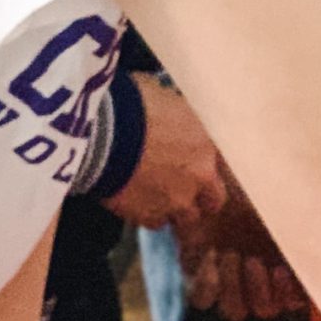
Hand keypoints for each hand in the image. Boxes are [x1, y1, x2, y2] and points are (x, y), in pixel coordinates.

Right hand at [101, 73, 226, 230]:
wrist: (101, 134)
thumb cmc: (134, 104)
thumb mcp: (165, 97)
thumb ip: (178, 118)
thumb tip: (173, 117)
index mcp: (207, 145)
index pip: (219, 164)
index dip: (205, 165)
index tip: (192, 162)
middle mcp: (199, 178)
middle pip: (213, 200)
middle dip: (202, 197)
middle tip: (183, 188)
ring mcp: (175, 202)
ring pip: (186, 217)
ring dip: (175, 209)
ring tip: (154, 196)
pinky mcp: (147, 217)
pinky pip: (155, 222)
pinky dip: (148, 214)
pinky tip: (135, 200)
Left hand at [177, 171, 307, 320]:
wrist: (218, 173)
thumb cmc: (259, 186)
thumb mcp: (288, 208)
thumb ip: (308, 235)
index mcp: (286, 263)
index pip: (294, 301)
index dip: (289, 296)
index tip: (281, 271)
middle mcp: (259, 276)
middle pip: (265, 310)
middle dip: (260, 291)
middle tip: (254, 261)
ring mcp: (229, 277)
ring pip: (234, 311)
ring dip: (234, 288)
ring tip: (230, 255)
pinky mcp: (200, 272)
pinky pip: (203, 300)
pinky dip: (208, 282)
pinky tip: (211, 257)